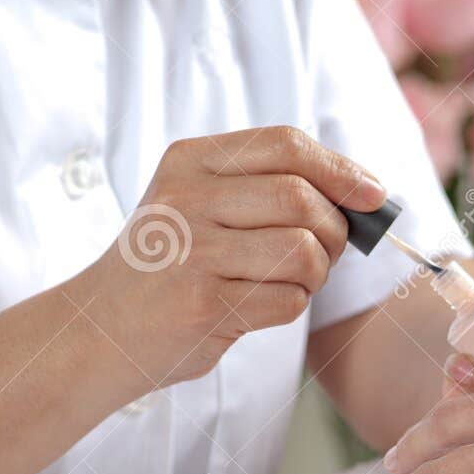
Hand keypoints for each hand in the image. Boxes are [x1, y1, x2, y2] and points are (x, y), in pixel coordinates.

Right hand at [63, 126, 384, 394]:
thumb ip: (267, 186)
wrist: (100, 329)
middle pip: (303, 199)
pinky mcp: (203, 304)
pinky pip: (288, 300)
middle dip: (335, 232)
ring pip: (303, 251)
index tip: (374, 196)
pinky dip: (291, 306)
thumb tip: (366, 191)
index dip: (342, 169)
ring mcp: (192, 252)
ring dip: (315, 274)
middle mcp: (186, 199)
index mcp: (190, 163)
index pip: (286, 144)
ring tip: (287, 281)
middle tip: (324, 253)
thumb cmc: (170, 266)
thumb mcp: (199, 204)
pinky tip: (258, 305)